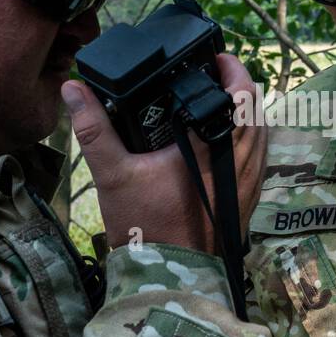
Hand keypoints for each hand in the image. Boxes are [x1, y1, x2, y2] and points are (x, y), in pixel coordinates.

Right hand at [62, 53, 267, 253]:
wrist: (166, 280)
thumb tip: (73, 89)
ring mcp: (249, 184)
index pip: (242, 95)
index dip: (233, 69)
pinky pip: (259, 160)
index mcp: (214, 149)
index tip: (215, 56)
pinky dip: (249, 142)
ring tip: (220, 102)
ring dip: (247, 114)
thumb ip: (94, 128)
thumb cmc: (144, 229)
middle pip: (257, 111)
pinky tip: (226, 141)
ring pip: (262, 136)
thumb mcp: (113, 174)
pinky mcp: (248, 201)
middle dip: (240, 88)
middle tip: (214, 74)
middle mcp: (241, 164)